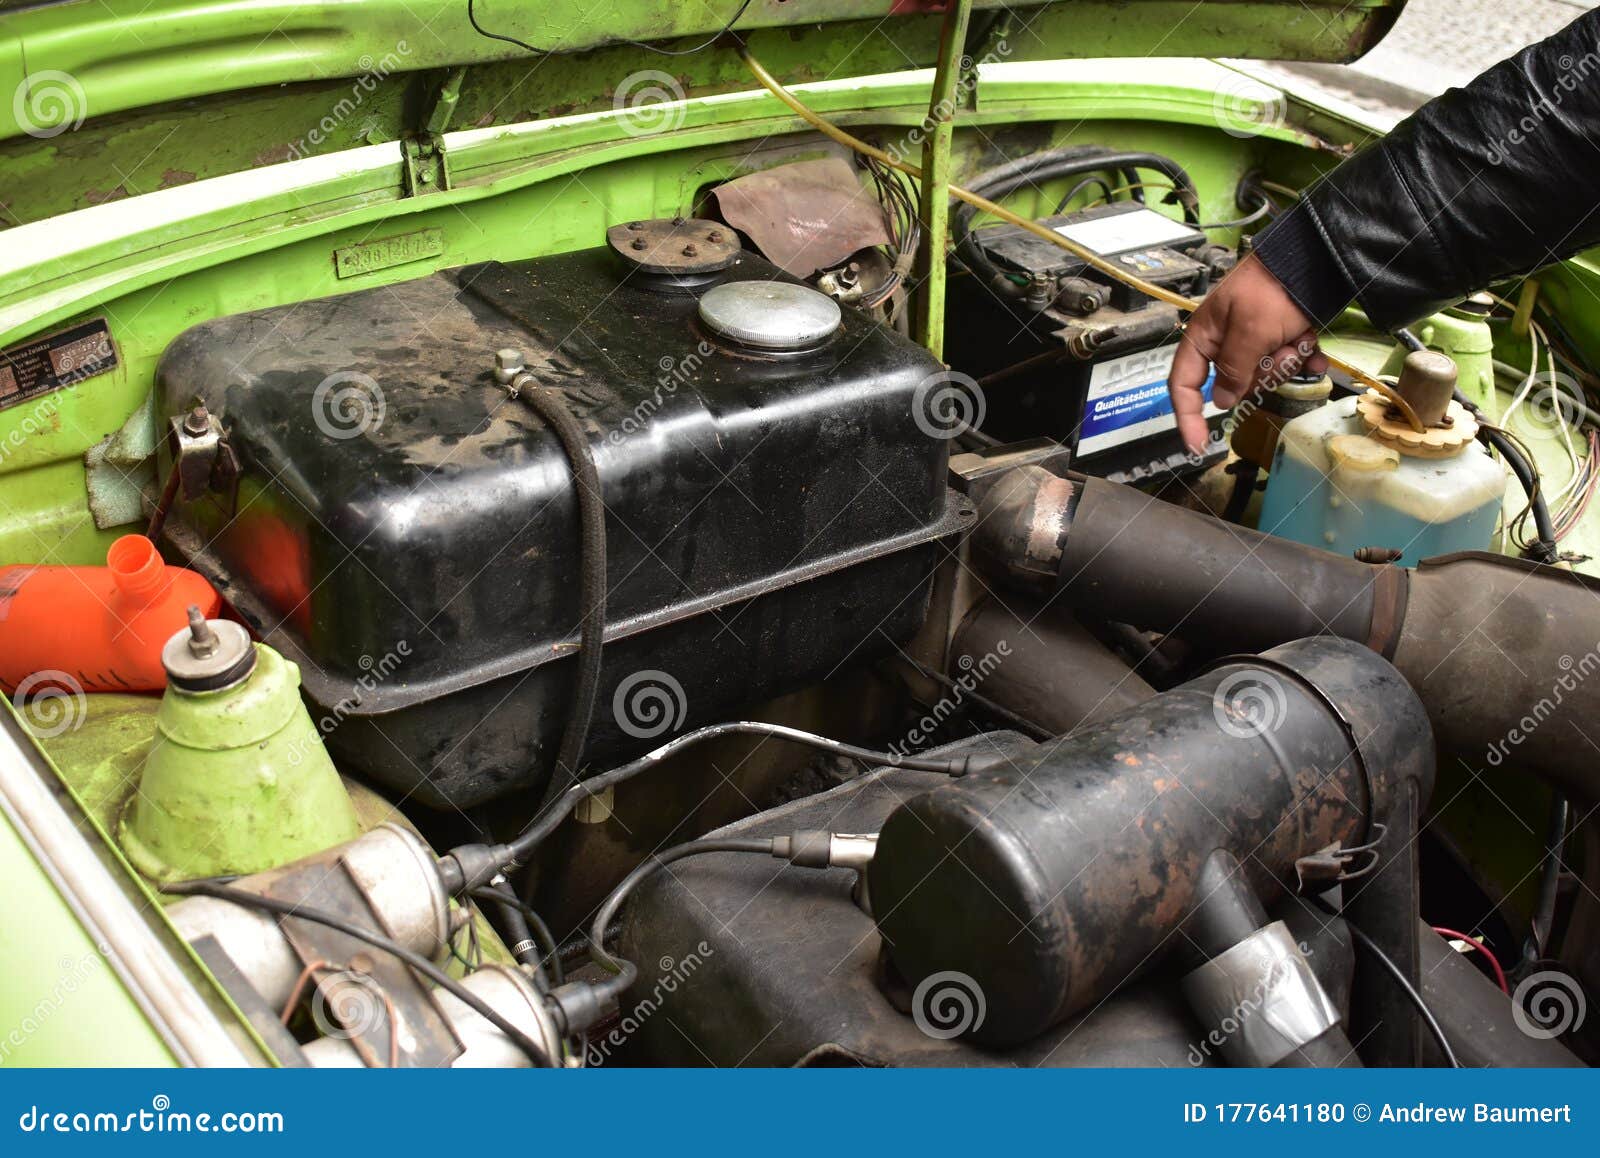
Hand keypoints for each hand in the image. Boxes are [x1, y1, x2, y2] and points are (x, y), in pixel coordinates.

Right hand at [1168, 252, 1326, 452]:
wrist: (1315, 258)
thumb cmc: (1274, 289)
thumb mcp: (1251, 333)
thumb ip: (1234, 371)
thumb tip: (1222, 401)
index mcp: (1204, 336)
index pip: (1183, 384)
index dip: (1187, 416)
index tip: (1197, 445)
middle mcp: (1225, 342)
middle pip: (1234, 384)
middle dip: (1264, 374)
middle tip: (1283, 352)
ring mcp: (1254, 340)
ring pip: (1265, 375)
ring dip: (1287, 361)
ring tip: (1300, 337)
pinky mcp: (1280, 336)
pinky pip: (1287, 362)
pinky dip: (1303, 357)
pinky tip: (1313, 347)